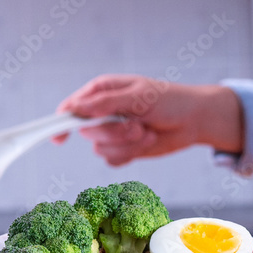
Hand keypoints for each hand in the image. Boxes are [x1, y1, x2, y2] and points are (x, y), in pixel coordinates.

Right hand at [55, 74, 243, 165]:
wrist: (193, 120)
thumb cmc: (169, 100)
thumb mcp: (138, 96)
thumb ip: (106, 103)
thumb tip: (76, 107)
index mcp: (102, 92)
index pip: (72, 107)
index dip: (61, 122)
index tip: (59, 139)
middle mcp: (103, 112)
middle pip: (87, 132)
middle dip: (113, 133)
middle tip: (137, 126)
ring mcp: (112, 131)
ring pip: (101, 149)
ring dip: (127, 144)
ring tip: (147, 132)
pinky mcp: (123, 149)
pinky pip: (113, 161)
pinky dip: (131, 155)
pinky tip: (146, 142)